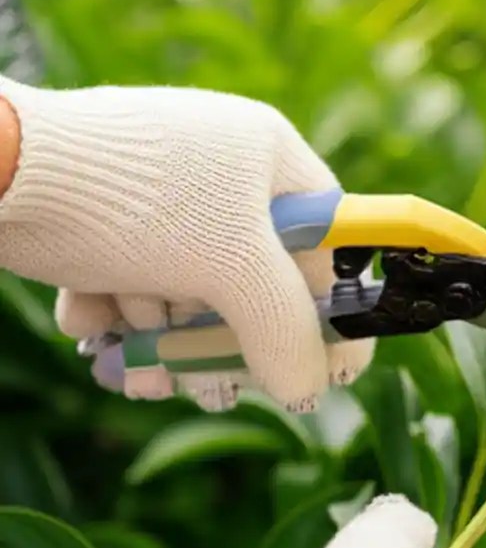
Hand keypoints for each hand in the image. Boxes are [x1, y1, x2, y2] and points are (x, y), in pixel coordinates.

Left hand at [0, 75, 374, 410]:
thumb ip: (285, 332)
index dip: (329, 309)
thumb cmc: (134, 202)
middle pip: (249, 279)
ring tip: (136, 366)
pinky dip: (114, 313)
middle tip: (212, 389)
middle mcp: (218, 169)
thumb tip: (308, 391)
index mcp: (267, 155)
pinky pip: (131, 277)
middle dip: (220, 341)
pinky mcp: (101, 214)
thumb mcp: (232, 268)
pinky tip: (94, 329)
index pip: (326, 242)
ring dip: (160, 337)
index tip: (330, 367)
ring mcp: (157, 193)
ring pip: (184, 289)